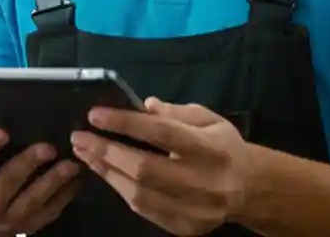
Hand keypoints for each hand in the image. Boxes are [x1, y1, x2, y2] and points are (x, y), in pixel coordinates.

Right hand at [0, 128, 82, 234]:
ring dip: (52, 182)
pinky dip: (63, 197)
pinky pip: (47, 214)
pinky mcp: (23, 227)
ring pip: (30, 203)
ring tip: (70, 163)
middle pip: (4, 186)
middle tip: (47, 147)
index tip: (1, 132)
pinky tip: (76, 179)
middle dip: (27, 165)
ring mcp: (3, 221)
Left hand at [70, 98, 252, 235]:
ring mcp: (195, 210)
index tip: (95, 114)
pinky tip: (105, 172)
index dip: (126, 123)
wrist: (249, 188)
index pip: (163, 133)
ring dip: (107, 172)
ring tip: (85, 154)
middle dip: (107, 152)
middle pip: (146, 169)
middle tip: (79, 137)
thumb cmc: (223, 147)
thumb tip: (144, 104)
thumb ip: (175, 112)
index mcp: (212, 149)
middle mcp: (204, 182)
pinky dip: (120, 189)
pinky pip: (144, 210)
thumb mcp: (207, 119)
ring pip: (140, 194)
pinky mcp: (185, 227)